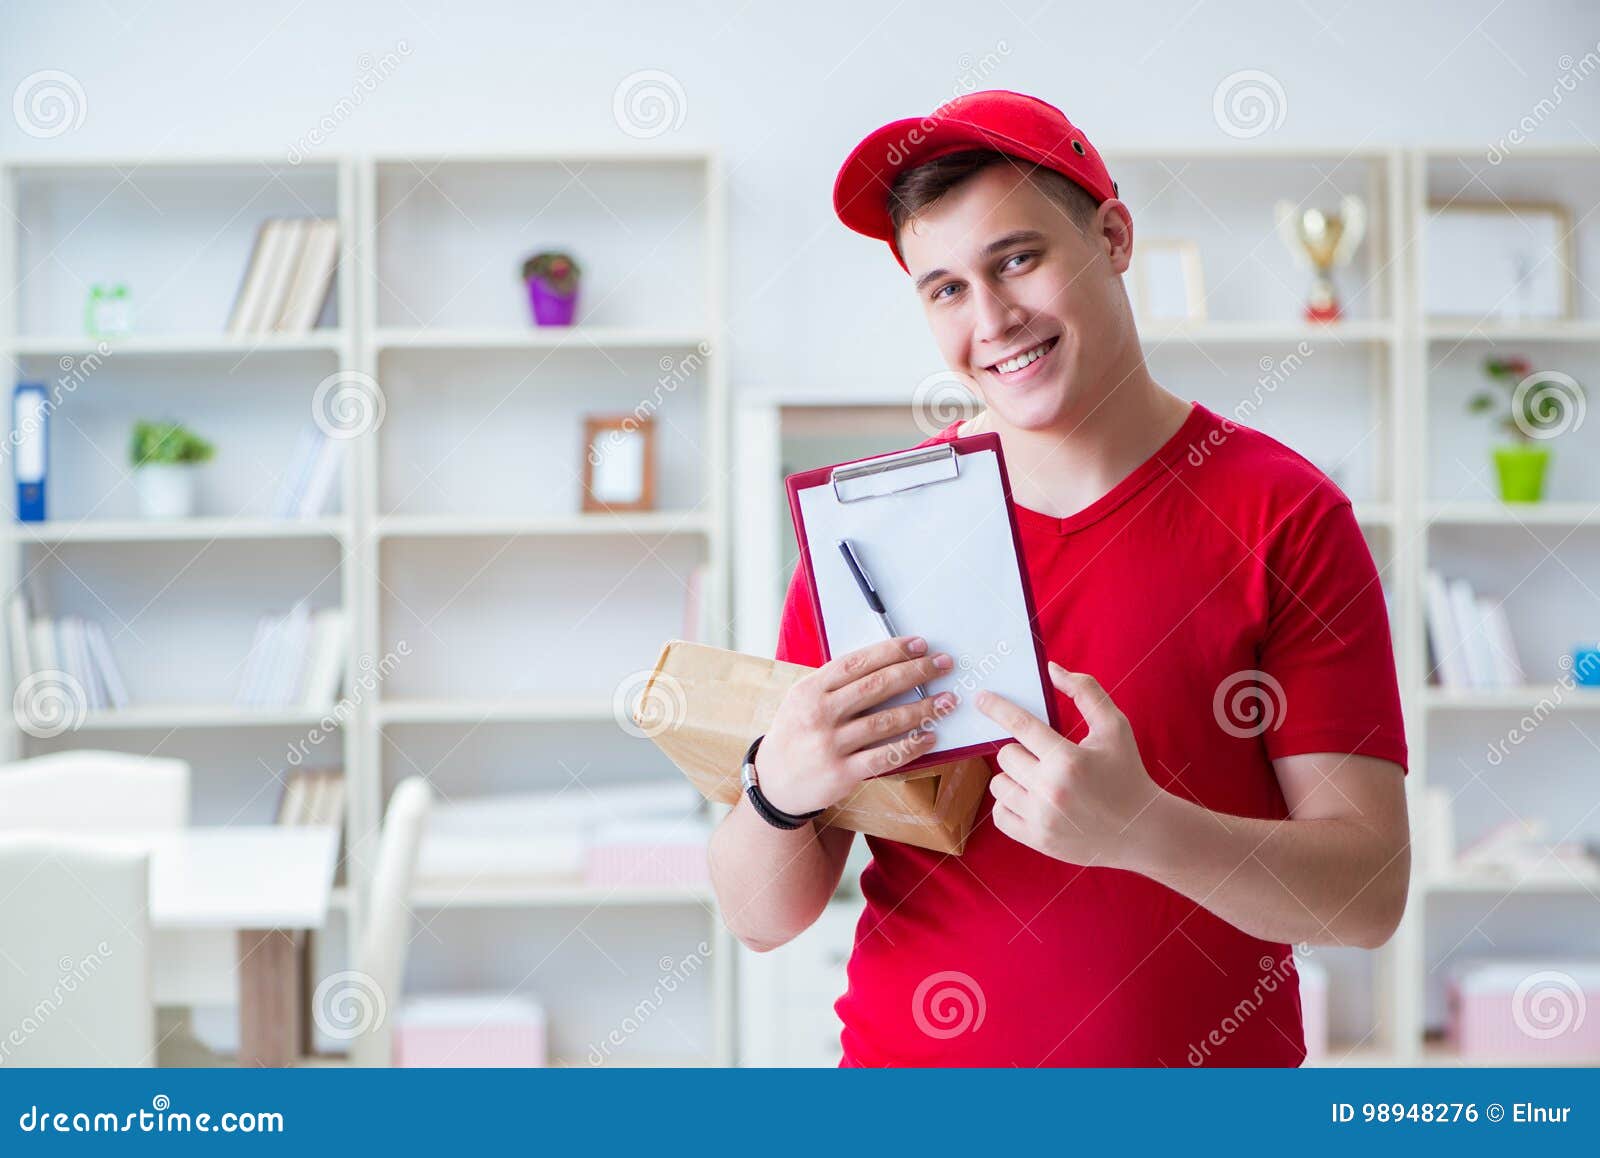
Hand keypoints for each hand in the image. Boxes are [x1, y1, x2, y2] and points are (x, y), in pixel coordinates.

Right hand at [755, 636, 958, 815]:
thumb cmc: (796, 734)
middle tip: (943, 664)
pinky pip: (885, 756)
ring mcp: (830, 744)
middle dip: (916, 672)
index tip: (920, 644)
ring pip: (886, 721)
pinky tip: (931, 737)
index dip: (891, 651)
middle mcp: (819, 713)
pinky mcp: (842, 773)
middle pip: (876, 686)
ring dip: (923, 708)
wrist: (773, 784)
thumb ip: (836, 685)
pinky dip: (912, 746)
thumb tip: (886, 663)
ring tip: (948, 700)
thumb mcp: (803, 701)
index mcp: (810, 689)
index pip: (857, 663)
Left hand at [975, 661, 1164, 869]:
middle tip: (1044, 758)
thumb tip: (1052, 669)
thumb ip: (1086, 692)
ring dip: (1013, 778)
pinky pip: (999, 814)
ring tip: (1039, 780)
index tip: (981, 698)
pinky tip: (1031, 800)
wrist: (1142, 830)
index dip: (997, 708)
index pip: (1020, 726)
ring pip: (998, 784)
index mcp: (1068, 759)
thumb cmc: (1126, 773)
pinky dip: (1009, 805)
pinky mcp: (1037, 839)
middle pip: (1006, 755)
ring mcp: (1041, 818)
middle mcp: (1051, 789)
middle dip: (1021, 751)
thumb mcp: (1115, 727)